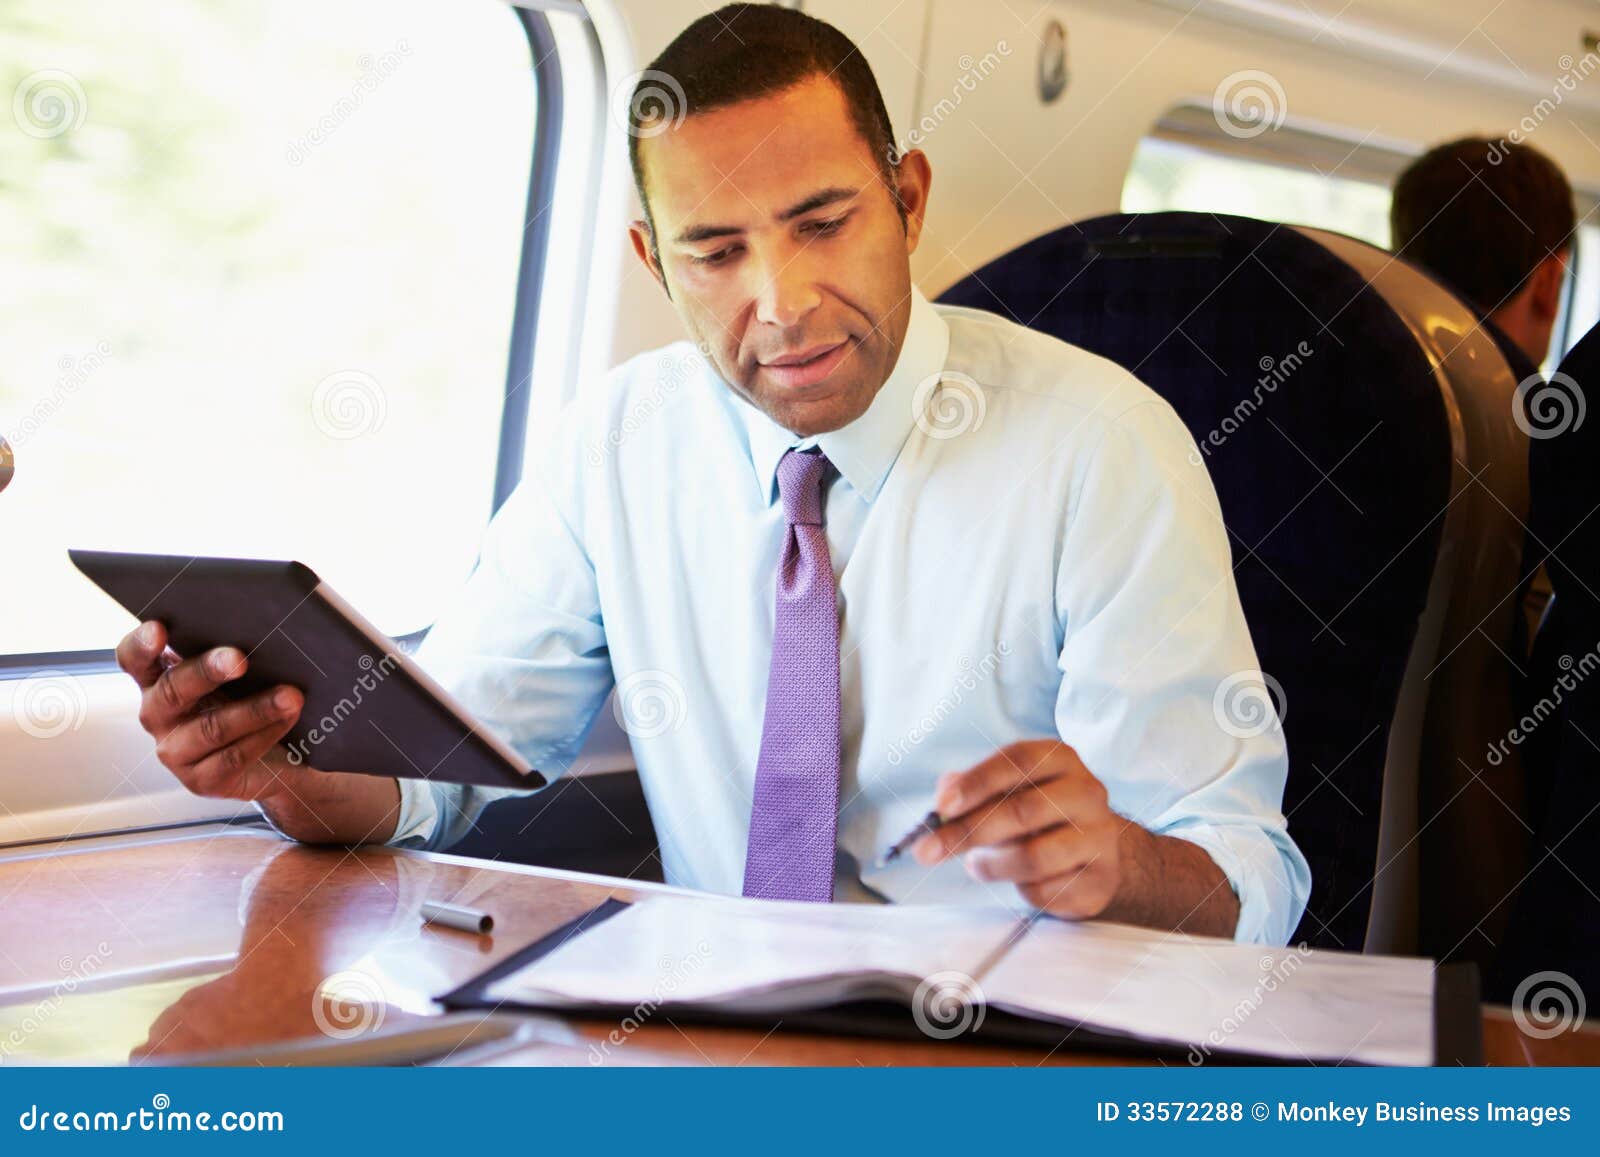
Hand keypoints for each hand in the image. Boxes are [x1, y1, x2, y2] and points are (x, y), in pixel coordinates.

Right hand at [115, 621, 402, 843]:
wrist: (279, 756)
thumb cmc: (253, 697)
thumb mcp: (241, 672)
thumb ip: (235, 650)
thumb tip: (264, 620)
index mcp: (159, 678)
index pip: (135, 659)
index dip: (142, 644)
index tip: (160, 628)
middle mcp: (159, 715)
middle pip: (173, 690)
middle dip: (207, 672)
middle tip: (239, 659)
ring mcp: (176, 751)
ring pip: (211, 728)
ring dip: (255, 709)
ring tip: (290, 694)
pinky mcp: (202, 780)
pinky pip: (233, 756)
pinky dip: (266, 734)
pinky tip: (289, 718)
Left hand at [914, 740, 1124, 917]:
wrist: (1096, 853)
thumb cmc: (1039, 815)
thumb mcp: (1006, 790)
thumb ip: (970, 787)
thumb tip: (943, 796)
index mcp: (1060, 759)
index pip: (1017, 760)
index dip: (977, 782)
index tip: (941, 806)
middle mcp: (1087, 792)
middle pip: (1022, 811)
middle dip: (966, 832)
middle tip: (927, 851)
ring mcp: (1100, 837)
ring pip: (1033, 857)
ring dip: (991, 866)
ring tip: (976, 865)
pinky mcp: (1101, 879)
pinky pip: (1045, 891)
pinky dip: (1019, 890)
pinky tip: (1019, 881)